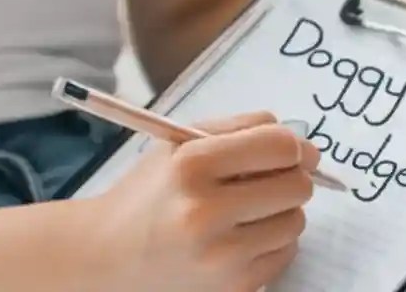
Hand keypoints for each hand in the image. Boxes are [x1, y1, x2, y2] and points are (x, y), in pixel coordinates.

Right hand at [88, 112, 318, 291]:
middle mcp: (205, 212)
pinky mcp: (232, 287)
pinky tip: (242, 238)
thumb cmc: (150, 193)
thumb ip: (240, 129)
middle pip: (297, 185)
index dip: (295, 146)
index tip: (292, 152)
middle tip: (271, 180)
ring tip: (248, 212)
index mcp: (191, 165)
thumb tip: (300, 144)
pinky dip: (273, 242)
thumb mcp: (180, 144)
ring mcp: (220, 257)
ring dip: (281, 212)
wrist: (104, 256)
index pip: (279, 146)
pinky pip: (285, 253)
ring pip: (296, 221)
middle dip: (292, 178)